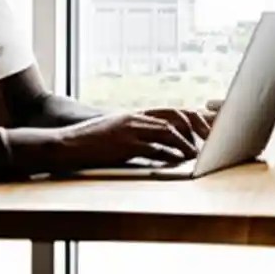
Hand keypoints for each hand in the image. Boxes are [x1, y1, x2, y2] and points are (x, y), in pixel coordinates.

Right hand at [53, 108, 210, 169]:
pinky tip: (179, 161)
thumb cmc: (89, 143)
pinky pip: (153, 148)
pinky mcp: (124, 145)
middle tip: (208, 141)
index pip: (171, 112)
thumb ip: (136, 135)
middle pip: (175, 117)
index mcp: (135, 115)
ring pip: (168, 131)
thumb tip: (157, 146)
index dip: (190, 119)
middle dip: (195, 128)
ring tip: (196, 154)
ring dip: (185, 144)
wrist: (66, 145)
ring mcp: (130, 130)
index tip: (204, 131)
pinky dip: (169, 154)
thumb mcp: (115, 133)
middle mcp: (135, 118)